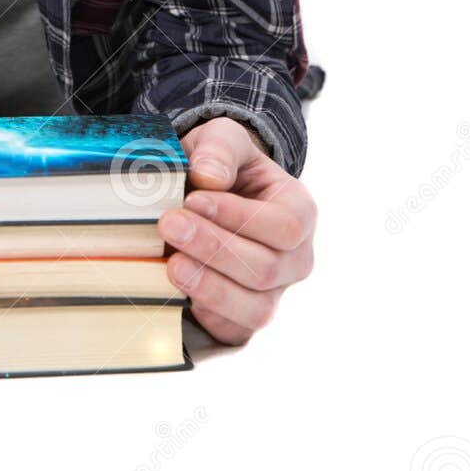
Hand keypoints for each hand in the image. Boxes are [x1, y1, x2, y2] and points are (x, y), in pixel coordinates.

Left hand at [158, 117, 315, 345]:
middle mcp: (296, 259)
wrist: (206, 193)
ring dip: (210, 287)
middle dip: (214, 248)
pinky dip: (208, 315)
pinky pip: (234, 330)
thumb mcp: (222, 139)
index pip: (283, 226)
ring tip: (171, 264)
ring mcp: (275, 294)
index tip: (193, 200)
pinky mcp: (246, 318)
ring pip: (255, 309)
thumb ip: (219, 149)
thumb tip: (210, 177)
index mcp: (300, 212)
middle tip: (169, 225)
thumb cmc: (221, 165)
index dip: (237, 218)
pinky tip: (179, 291)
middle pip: (266, 269)